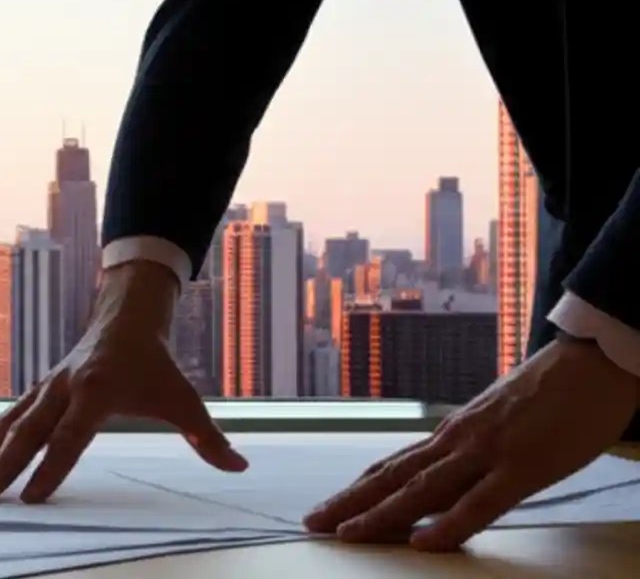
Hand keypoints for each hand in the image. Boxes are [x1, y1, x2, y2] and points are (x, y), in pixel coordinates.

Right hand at [0, 259, 247, 502]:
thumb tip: (238, 467)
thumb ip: (208, 437)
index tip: (31, 499)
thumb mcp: (184, 397)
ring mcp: (45, 388)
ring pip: (7, 425)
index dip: (50, 470)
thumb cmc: (154, 362)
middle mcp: (63, 388)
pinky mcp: (37, 392)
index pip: (69, 438)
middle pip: (26, 434)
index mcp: (96, 391)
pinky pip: (2, 418)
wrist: (126, 317)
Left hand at [304, 335, 639, 551]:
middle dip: (350, 503)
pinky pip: (480, 503)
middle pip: (393, 477)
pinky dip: (449, 525)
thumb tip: (448, 475)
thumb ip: (471, 449)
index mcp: (453, 433)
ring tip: (345, 535)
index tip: (327, 508)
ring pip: (422, 490)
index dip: (357, 488)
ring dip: (380, 515)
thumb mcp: (499, 421)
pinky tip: (422, 542)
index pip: (394, 465)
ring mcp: (487, 452)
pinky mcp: (523, 466)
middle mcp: (458, 441)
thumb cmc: (551, 394)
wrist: (592, 362)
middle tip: (312, 523)